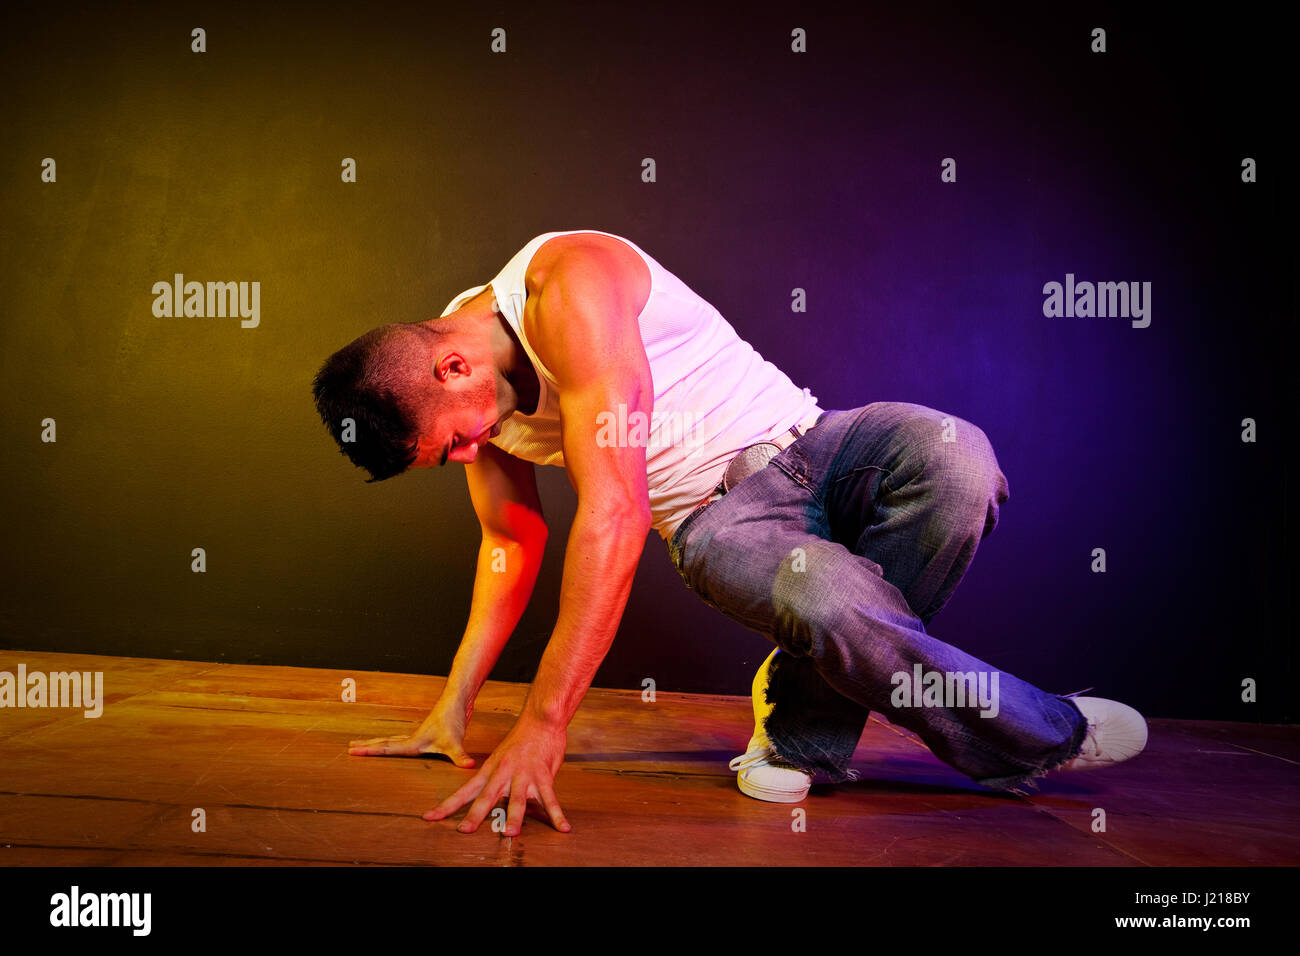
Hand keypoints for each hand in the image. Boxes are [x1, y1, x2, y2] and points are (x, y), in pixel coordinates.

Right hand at [348, 703, 474, 767]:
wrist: (457, 701)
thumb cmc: (453, 720)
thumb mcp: (456, 742)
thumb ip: (460, 756)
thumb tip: (469, 765)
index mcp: (414, 742)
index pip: (387, 748)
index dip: (369, 751)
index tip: (352, 751)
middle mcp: (412, 738)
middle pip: (384, 743)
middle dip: (367, 746)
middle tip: (349, 747)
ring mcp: (417, 735)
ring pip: (391, 740)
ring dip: (376, 743)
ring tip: (361, 744)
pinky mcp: (424, 734)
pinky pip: (400, 741)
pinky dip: (390, 743)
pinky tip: (390, 745)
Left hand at [423, 715, 570, 834]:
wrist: (540, 720)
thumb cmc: (520, 742)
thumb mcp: (500, 761)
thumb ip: (495, 783)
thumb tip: (489, 804)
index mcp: (489, 771)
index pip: (464, 791)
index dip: (447, 806)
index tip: (429, 818)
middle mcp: (503, 773)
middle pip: (486, 797)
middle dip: (475, 815)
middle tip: (464, 830)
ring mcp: (523, 774)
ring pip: (518, 799)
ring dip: (515, 816)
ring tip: (511, 833)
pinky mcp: (543, 775)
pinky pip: (551, 798)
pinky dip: (557, 814)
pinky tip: (562, 827)